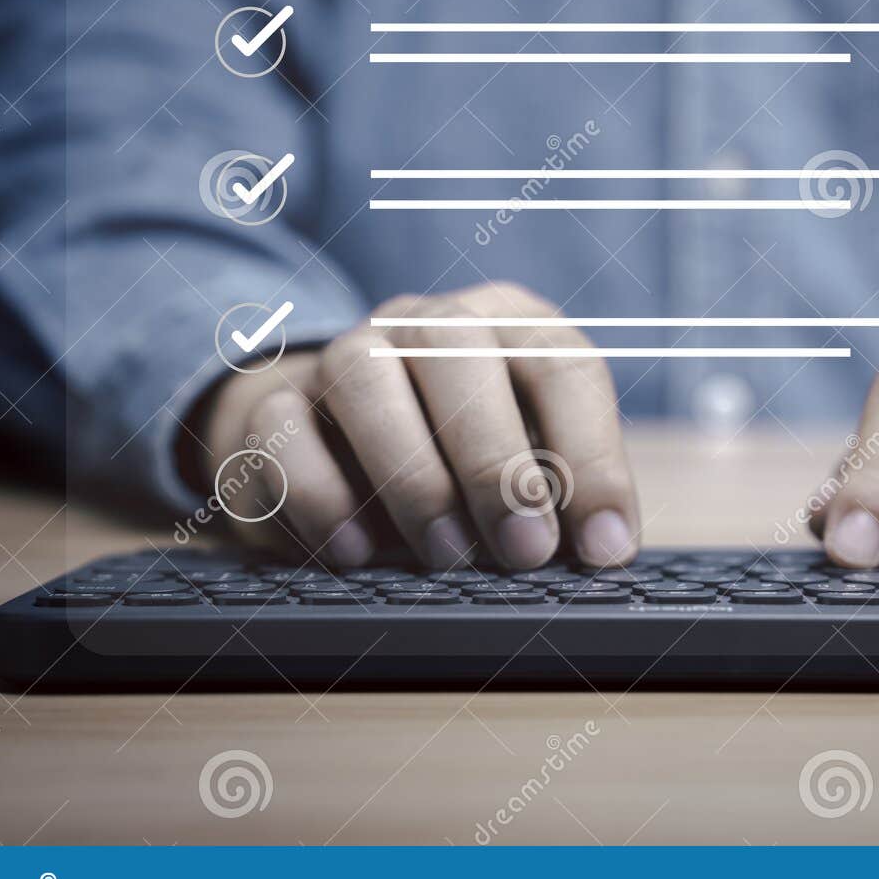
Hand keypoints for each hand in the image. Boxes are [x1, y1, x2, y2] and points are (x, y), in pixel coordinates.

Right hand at [192, 283, 639, 570]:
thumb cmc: (461, 460)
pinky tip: (357, 551)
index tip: (604, 545)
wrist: (338, 443)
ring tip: (447, 555)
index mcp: (509, 323)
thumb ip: (561, 494)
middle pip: (461, 353)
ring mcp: (344, 353)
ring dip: (412, 475)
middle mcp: (427, 323)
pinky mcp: (275, 404)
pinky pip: (283, 432)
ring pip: (364, 377)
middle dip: (498, 461)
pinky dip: (322, 496)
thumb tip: (599, 551)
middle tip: (525, 550)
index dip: (592, 458)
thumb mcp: (527, 464)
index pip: (562, 365)